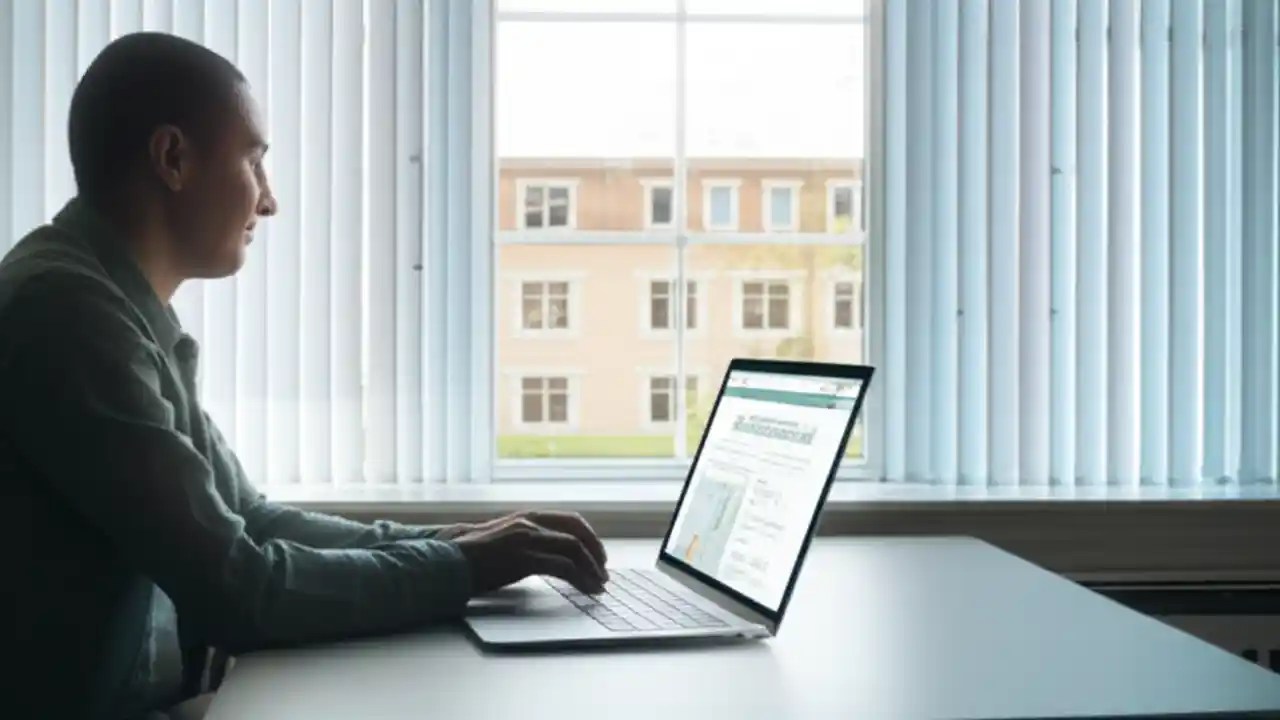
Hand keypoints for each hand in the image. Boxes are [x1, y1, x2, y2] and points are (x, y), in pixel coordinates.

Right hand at [450, 511, 608, 595]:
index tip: (598, 553)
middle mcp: (529, 523)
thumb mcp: (499, 538)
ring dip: (592, 569)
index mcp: (525, 517)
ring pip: (574, 549)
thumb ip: (521, 539)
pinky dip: (581, 579)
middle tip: (603, 571)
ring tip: (598, 585)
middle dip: (596, 551)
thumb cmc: (467, 555)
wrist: (445, 561)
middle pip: (577, 531)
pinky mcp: (524, 559)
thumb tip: (541, 553)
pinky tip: (587, 590)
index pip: (568, 519)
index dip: (589, 536)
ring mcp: (527, 539)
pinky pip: (563, 567)